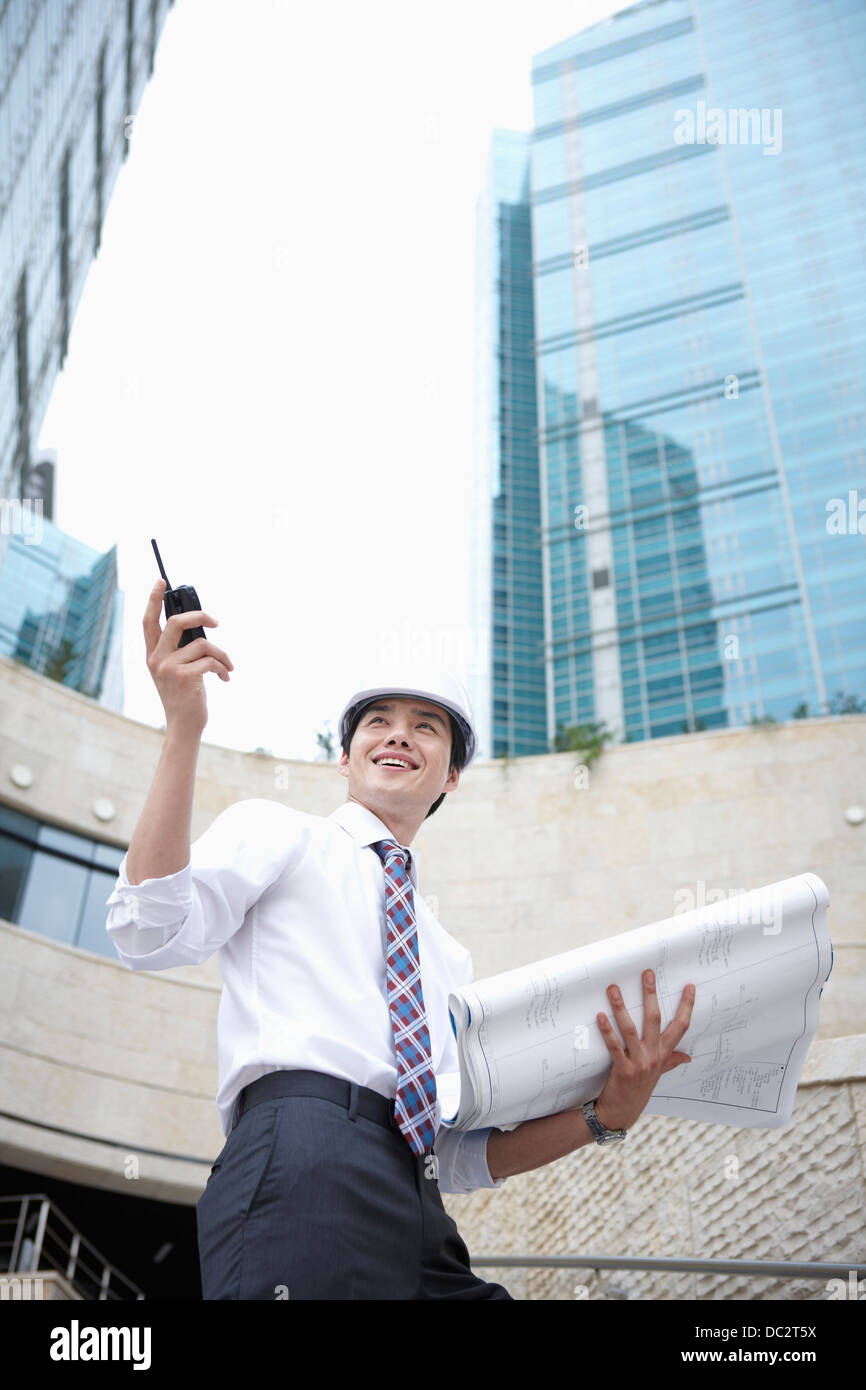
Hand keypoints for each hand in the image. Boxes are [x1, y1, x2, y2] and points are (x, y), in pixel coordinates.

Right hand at [143, 578, 233, 737]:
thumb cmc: (184, 697)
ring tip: (226, 667)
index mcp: (152, 655)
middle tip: (215, 622)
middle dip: (200, 616)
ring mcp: (169, 668)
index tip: (161, 581)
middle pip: (176, 622)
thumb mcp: (175, 671)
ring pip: (203, 644)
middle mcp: (156, 659)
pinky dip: (222, 667)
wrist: (184, 725)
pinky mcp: (184, 676)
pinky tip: (224, 677)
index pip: (148, 621)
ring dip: (221, 655)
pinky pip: (210, 660)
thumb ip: (180, 651)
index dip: (154, 599)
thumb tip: (202, 628)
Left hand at [593, 971, 694, 1132]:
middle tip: (647, 973)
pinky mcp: (623, 1070)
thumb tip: (688, 1056)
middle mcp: (654, 1056)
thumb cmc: (639, 1089)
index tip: (689, 986)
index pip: (680, 1027)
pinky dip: (607, 1031)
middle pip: (655, 1020)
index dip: (686, 1006)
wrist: (622, 1113)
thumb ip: (672, 1061)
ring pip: (631, 1030)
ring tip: (613, 989)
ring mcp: (639, 1063)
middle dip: (651, 995)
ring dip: (621, 1008)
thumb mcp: (659, 1074)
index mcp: (664, 1054)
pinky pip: (614, 1046)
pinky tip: (600, 1016)